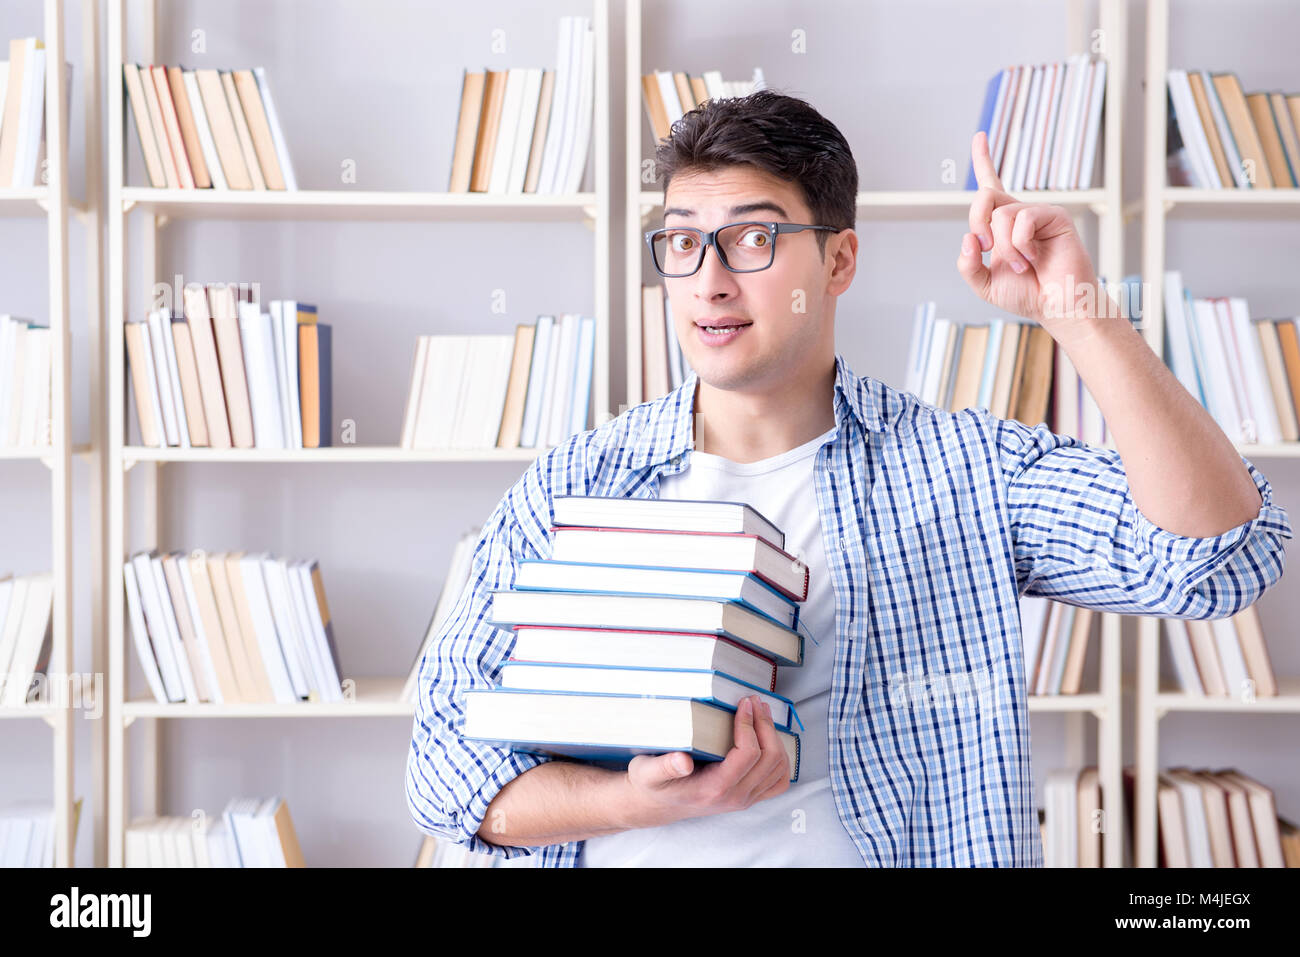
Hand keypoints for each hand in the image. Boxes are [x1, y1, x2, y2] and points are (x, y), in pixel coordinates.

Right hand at [622, 695, 790, 827]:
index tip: (743, 703)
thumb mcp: (647, 772)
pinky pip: (778, 781)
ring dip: (775, 737)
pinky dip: (780, 758)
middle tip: (755, 701)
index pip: (747, 755)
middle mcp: (735, 797)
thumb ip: (664, 766)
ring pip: (778, 769)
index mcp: (714, 789)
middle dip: (765, 725)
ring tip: (762, 713)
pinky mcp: (749, 797)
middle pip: (769, 759)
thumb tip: (682, 760)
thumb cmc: (652, 784)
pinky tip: (769, 738)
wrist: (655, 805)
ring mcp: (745, 799)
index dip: (750, 725)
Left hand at [957, 130, 1103, 336]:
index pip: (990, 186)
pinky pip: (1023, 219)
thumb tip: (967, 238)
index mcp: (1001, 226)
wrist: (1056, 307)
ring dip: (1004, 248)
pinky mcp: (1054, 216)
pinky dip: (1020, 245)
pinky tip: (1034, 258)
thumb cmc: (1026, 294)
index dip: (983, 160)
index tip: (980, 136)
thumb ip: (967, 265)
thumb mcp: (984, 283)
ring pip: (1001, 214)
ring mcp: (1036, 214)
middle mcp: (1019, 214)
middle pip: (984, 195)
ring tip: (1021, 265)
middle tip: (985, 247)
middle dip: (977, 221)